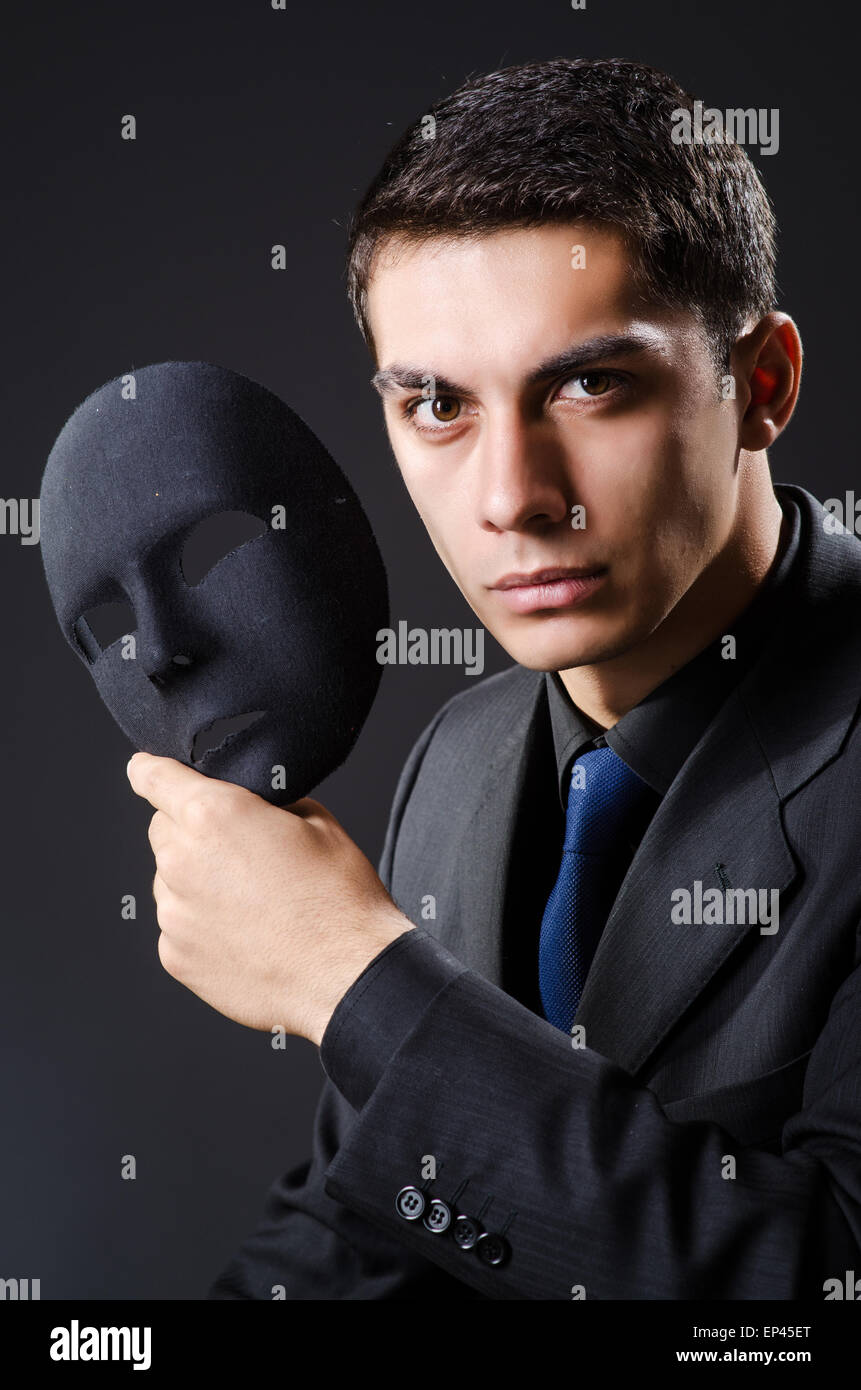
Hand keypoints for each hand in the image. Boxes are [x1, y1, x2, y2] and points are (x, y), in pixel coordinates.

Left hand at [126, 753, 412, 1044]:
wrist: (347, 976)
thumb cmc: (338, 900)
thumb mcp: (316, 821)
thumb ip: (265, 803)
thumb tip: (250, 807)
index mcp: (212, 814)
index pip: (152, 777)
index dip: (150, 770)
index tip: (145, 771)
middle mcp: (180, 860)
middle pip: (162, 830)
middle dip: (190, 830)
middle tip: (239, 851)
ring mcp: (173, 914)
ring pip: (168, 880)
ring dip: (196, 880)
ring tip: (250, 902)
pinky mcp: (175, 957)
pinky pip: (177, 926)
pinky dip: (200, 924)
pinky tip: (244, 934)